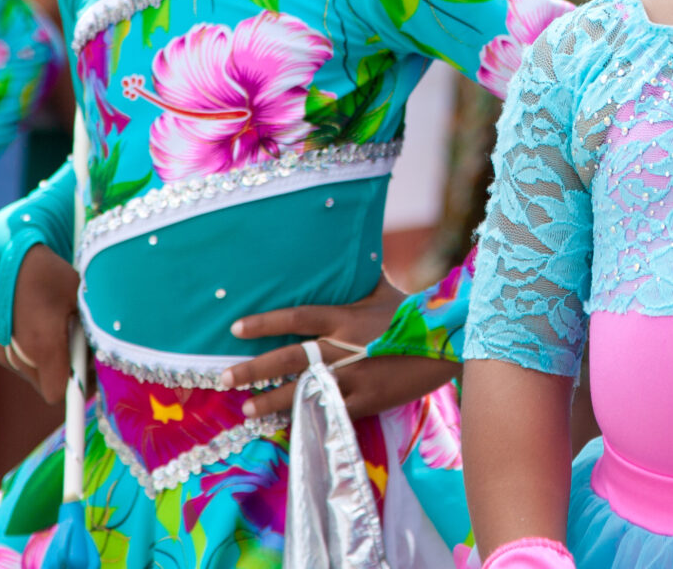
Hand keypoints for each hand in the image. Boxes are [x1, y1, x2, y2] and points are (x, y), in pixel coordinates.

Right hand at [6, 243, 79, 404]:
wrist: (4, 253)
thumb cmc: (52, 273)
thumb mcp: (83, 297)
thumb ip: (94, 330)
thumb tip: (112, 354)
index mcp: (42, 344)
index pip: (58, 391)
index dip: (77, 386)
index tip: (91, 372)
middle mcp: (13, 352)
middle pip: (45, 381)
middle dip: (65, 370)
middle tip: (81, 347)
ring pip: (28, 371)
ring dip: (45, 359)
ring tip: (57, 329)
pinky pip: (12, 358)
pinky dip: (27, 349)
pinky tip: (36, 323)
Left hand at [222, 277, 455, 419]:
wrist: (448, 343)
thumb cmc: (414, 314)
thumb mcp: (385, 290)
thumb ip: (360, 276)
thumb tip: (349, 249)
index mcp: (346, 318)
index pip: (298, 317)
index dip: (265, 322)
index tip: (236, 328)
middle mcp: (344, 347)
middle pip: (290, 358)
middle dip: (254, 368)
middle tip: (223, 377)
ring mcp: (354, 376)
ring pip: (303, 389)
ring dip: (271, 399)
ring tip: (245, 407)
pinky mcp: (367, 400)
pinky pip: (329, 410)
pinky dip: (305, 417)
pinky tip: (285, 424)